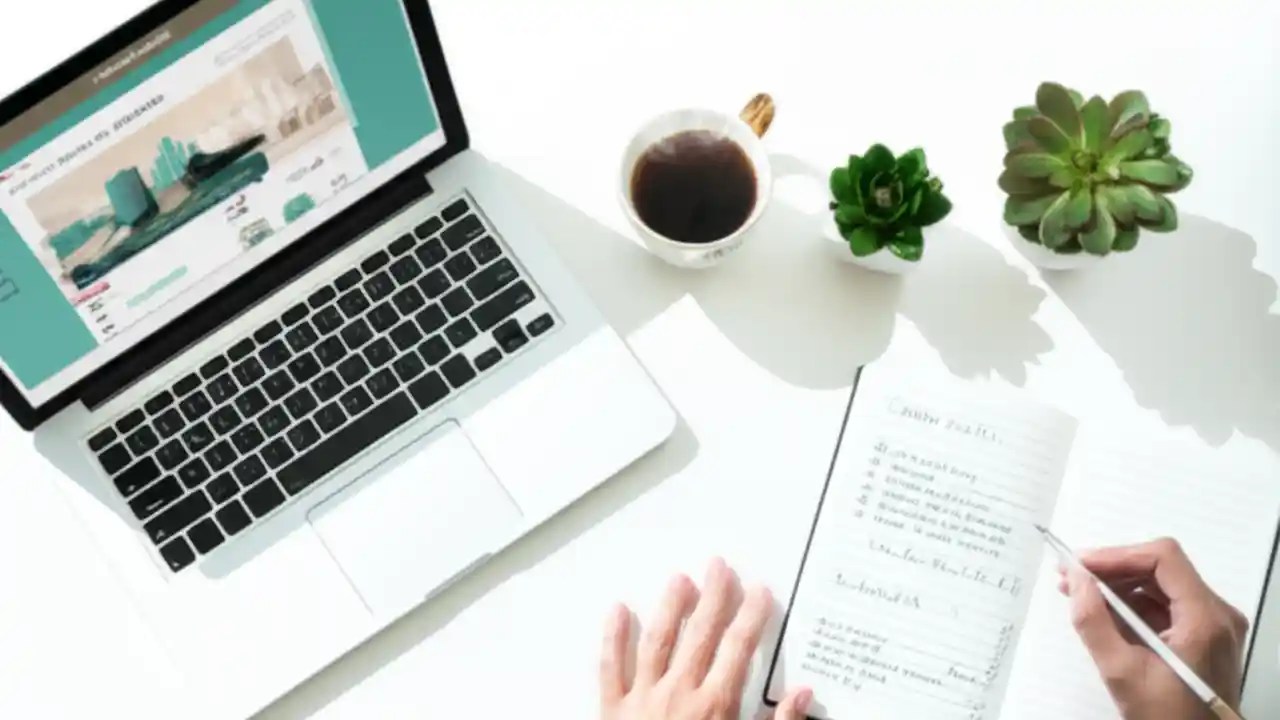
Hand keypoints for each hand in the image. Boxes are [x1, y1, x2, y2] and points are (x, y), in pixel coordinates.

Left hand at [600, 558, 812, 719]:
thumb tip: (802, 693)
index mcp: (716, 706)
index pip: (739, 649)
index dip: (751, 615)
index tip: (759, 589)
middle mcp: (679, 695)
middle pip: (700, 635)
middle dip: (713, 598)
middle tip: (719, 565)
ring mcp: (643, 699)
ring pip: (657, 641)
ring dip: (670, 607)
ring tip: (679, 578)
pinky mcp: (611, 711)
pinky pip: (610, 667)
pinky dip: (613, 637)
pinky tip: (618, 608)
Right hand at [1059, 538, 1248, 719]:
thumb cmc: (1166, 718)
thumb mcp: (1121, 672)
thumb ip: (1094, 621)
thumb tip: (1076, 578)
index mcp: (1204, 619)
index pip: (1163, 559)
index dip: (1117, 555)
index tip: (1080, 566)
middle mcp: (1217, 614)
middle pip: (1161, 569)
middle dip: (1113, 570)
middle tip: (1070, 578)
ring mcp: (1213, 624)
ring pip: (1161, 585)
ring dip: (1119, 586)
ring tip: (1080, 595)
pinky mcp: (1204, 635)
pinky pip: (1165, 606)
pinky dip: (1133, 605)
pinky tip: (1103, 615)